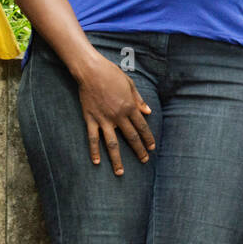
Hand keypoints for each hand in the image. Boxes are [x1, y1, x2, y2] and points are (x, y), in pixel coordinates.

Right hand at [75, 54, 155, 175]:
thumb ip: (139, 100)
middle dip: (139, 151)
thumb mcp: (130, 84)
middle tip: (144, 161)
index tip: (152, 148)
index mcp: (129, 107)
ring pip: (112, 144)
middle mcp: (118, 116)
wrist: (90, 71)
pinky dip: (94, 151)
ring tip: (120, 172)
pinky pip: (93, 138)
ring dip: (117, 159)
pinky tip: (96, 162)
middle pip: (131, 137)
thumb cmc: (111, 74)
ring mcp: (104, 119)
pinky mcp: (90, 119)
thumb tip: (148, 112)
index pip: (142, 127)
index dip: (148, 138)